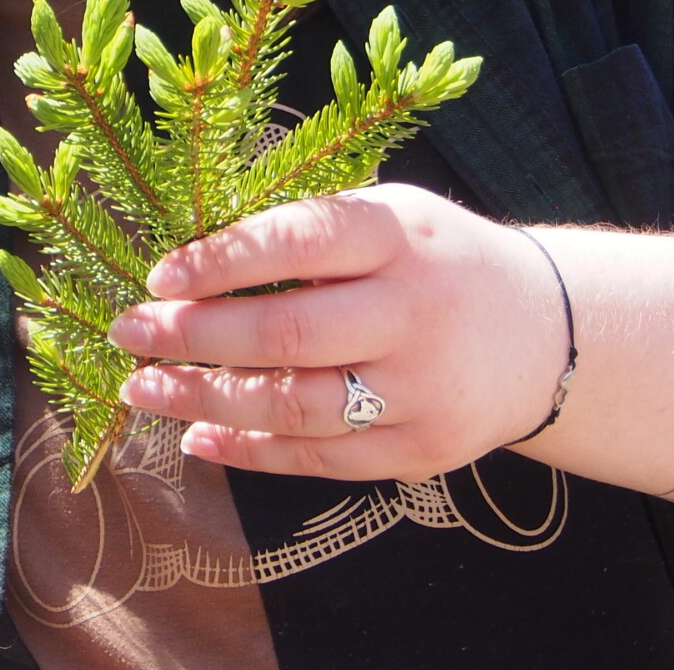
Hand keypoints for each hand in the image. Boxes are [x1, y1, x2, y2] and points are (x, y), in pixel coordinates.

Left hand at [107, 183, 568, 479]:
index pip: (299, 241)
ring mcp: (421, 390)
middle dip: (193, 335)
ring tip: (142, 387)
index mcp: (400, 235)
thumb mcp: (391, 215)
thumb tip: (191, 257)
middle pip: (287, 332)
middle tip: (128, 332)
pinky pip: (320, 459)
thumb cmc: (436, 260)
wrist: (545, 334)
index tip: (158, 274)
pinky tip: (197, 434)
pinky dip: (250, 450)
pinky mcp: (423, 450)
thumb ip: (309, 230)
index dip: (222, 259)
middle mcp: (414, 313)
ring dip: (204, 399)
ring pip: (294, 406)